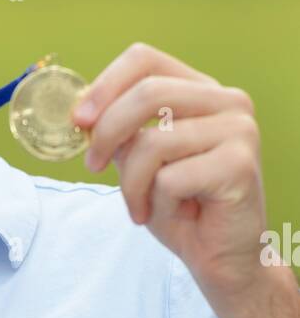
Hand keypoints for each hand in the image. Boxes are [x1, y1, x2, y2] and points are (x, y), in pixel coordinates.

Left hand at [72, 41, 266, 300]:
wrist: (221, 258)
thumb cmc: (181, 208)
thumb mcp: (140, 163)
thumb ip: (121, 132)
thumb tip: (83, 114)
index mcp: (202, 91)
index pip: (145, 59)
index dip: (104, 85)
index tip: (78, 121)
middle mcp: (227, 101)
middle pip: (148, 93)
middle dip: (107, 133)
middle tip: (93, 167)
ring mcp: (238, 129)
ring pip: (153, 142)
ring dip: (132, 184)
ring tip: (143, 207)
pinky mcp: (238, 164)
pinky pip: (170, 178)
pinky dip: (157, 203)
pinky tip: (178, 215)